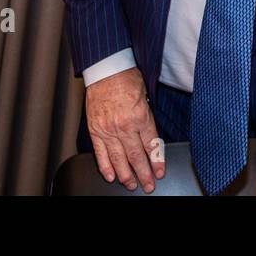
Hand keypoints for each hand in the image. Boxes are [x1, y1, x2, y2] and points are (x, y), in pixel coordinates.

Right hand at [84, 67, 164, 192]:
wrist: (105, 69)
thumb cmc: (126, 78)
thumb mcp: (145, 96)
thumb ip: (147, 118)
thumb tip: (151, 138)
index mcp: (140, 117)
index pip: (152, 146)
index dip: (157, 162)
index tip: (160, 173)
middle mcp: (124, 126)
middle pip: (136, 157)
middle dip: (144, 175)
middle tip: (148, 186)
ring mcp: (108, 130)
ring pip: (119, 159)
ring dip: (126, 175)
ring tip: (132, 185)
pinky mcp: (95, 130)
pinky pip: (100, 153)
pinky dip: (106, 167)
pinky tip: (112, 176)